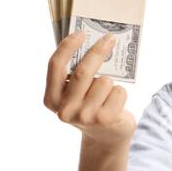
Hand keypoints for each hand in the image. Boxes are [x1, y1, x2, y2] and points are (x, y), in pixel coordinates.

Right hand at [43, 30, 135, 149]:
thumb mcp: (75, 93)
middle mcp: (65, 110)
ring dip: (110, 82)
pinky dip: (120, 93)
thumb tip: (89, 41)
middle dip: (98, 51)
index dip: (67, 46)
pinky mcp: (104, 119)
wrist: (106, 137)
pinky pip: (118, 91)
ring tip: (107, 93)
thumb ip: (74, 73)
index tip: (81, 33)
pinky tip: (114, 103)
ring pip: (104, 81)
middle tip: (109, 38)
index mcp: (51, 99)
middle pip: (82, 72)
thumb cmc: (90, 106)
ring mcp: (84, 116)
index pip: (56, 66)